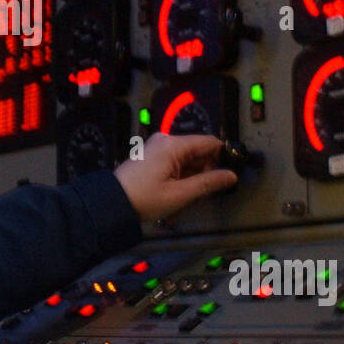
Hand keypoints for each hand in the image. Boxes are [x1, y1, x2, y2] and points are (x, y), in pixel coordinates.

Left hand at [112, 132, 237, 221]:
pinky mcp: (152, 156)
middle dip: (207, 169)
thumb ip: (208, 183)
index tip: (232, 173)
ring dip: (194, 175)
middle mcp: (166, 140)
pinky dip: (182, 175)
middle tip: (208, 191)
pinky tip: (179, 191)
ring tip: (190, 195)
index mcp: (173, 144)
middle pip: (198, 150)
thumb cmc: (145, 198)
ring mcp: (157, 147)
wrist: (112, 203)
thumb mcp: (180, 194)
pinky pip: (176, 162)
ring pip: (188, 158)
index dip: (223, 156)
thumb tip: (232, 175)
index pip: (208, 142)